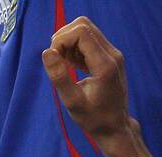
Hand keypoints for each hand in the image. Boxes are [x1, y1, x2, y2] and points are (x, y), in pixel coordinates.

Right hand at [42, 17, 134, 149]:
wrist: (114, 125)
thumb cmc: (92, 118)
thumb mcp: (72, 102)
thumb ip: (59, 76)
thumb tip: (46, 52)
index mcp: (104, 64)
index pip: (81, 32)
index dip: (60, 40)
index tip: (53, 60)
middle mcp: (112, 53)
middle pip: (83, 25)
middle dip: (62, 38)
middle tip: (56, 61)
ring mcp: (112, 53)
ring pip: (86, 30)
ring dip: (68, 42)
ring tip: (63, 64)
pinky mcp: (109, 56)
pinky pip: (89, 40)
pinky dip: (74, 48)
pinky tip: (71, 65)